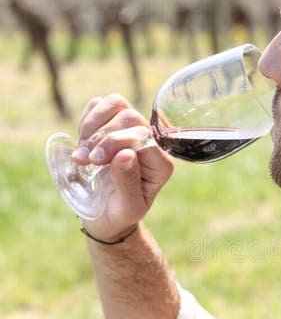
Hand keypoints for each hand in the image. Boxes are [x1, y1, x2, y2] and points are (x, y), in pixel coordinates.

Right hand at [73, 94, 173, 239]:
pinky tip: (81, 143)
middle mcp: (150, 142)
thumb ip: (128, 183)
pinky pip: (99, 105)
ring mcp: (130, 130)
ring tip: (82, 152)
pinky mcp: (110, 125)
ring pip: (116, 103)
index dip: (116, 141)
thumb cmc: (120, 214)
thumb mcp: (127, 208)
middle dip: (102, 136)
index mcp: (160, 162)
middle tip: (85, 160)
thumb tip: (125, 154)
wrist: (104, 215)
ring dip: (93, 125)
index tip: (95, 161)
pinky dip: (86, 120)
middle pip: (129, 116)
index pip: (143, 135)